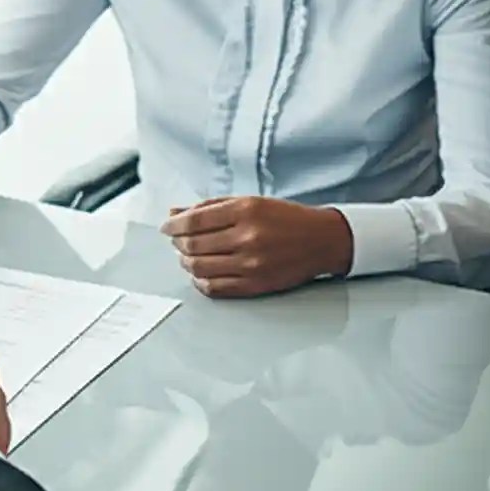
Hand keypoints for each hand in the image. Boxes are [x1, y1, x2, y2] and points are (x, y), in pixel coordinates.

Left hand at [161, 197, 353, 298]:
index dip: (173, 226)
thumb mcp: (249, 202)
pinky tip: (200, 273)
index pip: (194, 221)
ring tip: (188, 255)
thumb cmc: (285, 218)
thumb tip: (174, 214)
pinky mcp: (255, 285)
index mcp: (246, 211)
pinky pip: (214, 288)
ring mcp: (251, 265)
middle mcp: (247, 238)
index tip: (166, 227)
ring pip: (199, 268)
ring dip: (186, 262)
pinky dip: (199, 281)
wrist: (322, 240)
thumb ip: (210, 207)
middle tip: (177, 240)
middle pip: (193, 245)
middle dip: (178, 243)